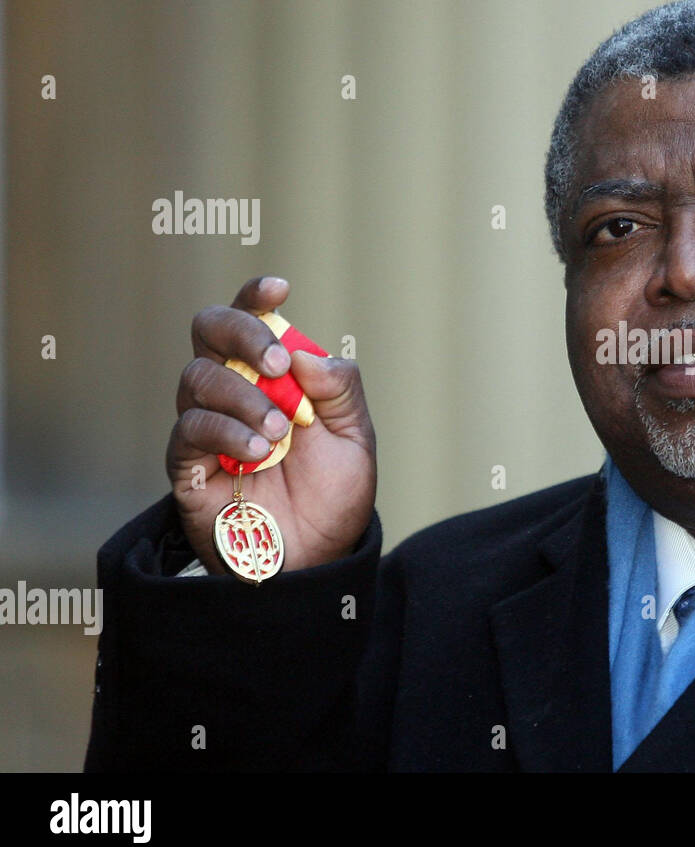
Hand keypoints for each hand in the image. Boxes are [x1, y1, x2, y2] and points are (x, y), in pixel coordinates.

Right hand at [167, 276, 376, 573]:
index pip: (251, 319)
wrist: (316, 557)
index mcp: (273, 376)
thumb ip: (340, 390)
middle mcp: (233, 390)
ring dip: (243, 397)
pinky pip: (190, 430)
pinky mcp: (187, 465)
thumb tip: (307, 354)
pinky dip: (226, 433)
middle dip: (242, 334)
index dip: (256, 297)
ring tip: (279, 432)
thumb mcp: (355, 438)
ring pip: (197, 378)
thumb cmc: (333, 495)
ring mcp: (207, 425)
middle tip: (278, 366)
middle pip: (208, 330)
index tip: (278, 289)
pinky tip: (258, 452)